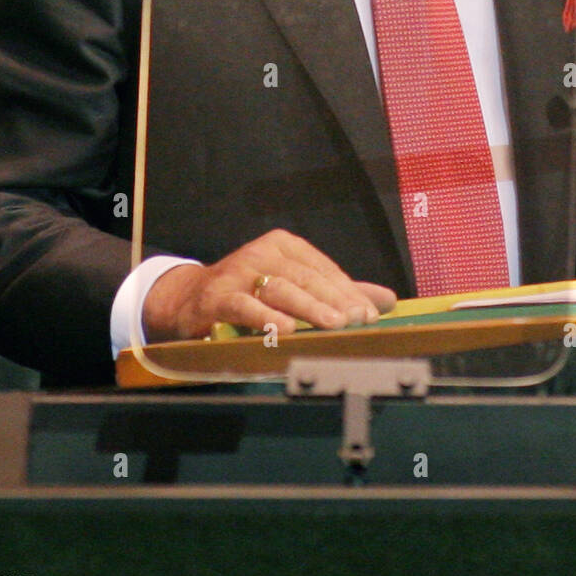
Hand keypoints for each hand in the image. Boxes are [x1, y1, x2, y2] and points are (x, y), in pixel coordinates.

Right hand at [141, 229, 397, 341]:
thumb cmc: (249, 294)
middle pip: (306, 277)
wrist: (188, 301)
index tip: (370, 313)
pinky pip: (245, 306)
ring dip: (308, 308)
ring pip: (280, 289)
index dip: (348, 291)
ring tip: (333, 324)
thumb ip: (336, 293)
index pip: (323, 268)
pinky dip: (265, 318)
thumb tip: (386, 300)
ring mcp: (239, 271)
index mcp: (284, 245)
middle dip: (335, 301)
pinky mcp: (218, 295)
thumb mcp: (292, 287)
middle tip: (357, 320)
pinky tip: (284, 330)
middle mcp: (262, 252)